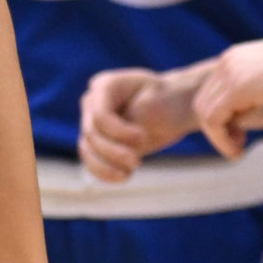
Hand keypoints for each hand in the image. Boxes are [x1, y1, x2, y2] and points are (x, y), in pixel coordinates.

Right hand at [77, 66, 200, 180]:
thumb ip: (136, 121)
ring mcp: (93, 123)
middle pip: (92, 133)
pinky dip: (104, 172)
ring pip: (88, 150)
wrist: (175, 107)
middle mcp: (93, 103)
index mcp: (106, 85)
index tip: (142, 137)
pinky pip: (92, 161)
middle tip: (136, 162)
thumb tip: (123, 145)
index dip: (117, 131)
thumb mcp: (156, 104)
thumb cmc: (168, 99)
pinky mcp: (99, 143)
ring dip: (106, 166)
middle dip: (112, 151)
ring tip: (128, 173)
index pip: (100, 114)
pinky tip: (123, 177)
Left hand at [189, 31, 262, 155]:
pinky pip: (213, 120)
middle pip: (203, 103)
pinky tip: (238, 149)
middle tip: (238, 143)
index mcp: (234, 58)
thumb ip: (258, 87)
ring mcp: (229, 74)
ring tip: (238, 149)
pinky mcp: (237, 88)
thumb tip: (253, 103)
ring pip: (205, 114)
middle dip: (216, 130)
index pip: (211, 93)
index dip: (221, 118)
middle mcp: (226, 63)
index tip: (239, 132)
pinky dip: (221, 140)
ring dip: (218, 138)